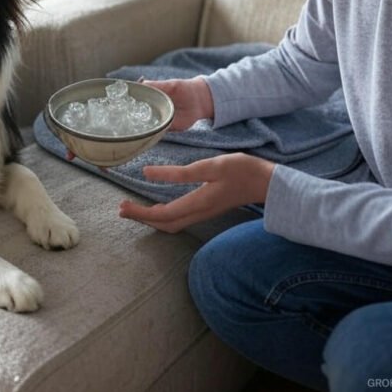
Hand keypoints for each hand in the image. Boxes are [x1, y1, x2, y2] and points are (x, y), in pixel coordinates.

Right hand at [65, 76, 212, 161]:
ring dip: (100, 152)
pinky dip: (120, 156)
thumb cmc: (181, 88)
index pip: (102, 108)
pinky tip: (109, 165)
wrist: (200, 101)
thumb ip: (154, 86)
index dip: (85, 119)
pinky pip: (131, 147)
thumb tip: (140, 83)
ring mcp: (137, 127)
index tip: (71, 128)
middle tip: (73, 154)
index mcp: (129, 100)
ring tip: (91, 163)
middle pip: (102, 129)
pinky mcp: (149, 137)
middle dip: (84, 141)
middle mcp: (128, 114)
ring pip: (113, 141)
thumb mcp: (167, 85)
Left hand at [119, 153, 274, 232]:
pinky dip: (164, 216)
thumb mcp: (209, 167)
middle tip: (121, 209)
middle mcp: (198, 213)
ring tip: (134, 209)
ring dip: (152, 218)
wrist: (269, 183)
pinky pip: (180, 218)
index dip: (140, 213)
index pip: (161, 214)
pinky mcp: (207, 208)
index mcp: (197, 203)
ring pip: (172, 224)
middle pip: (164, 224)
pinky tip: (158, 207)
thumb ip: (178, 173)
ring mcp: (204, 212)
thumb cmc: (242, 171)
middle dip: (142, 219)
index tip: (122, 206)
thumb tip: (147, 174)